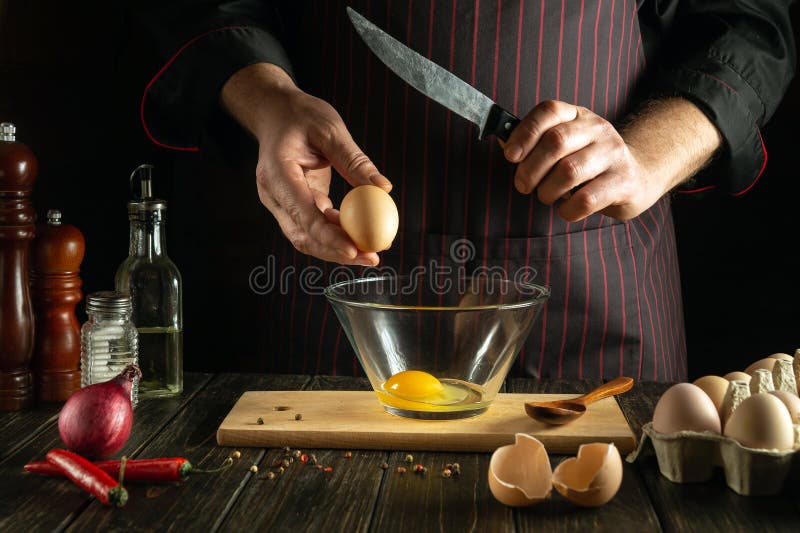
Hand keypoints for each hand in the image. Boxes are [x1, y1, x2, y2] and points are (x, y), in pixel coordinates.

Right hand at [222, 63, 391, 265]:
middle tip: (371, 258)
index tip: (353, 249)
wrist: (276, 113)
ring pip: (308, 237)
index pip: (302, 213)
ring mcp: (282, 203)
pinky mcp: (294, 205)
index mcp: (276, 174)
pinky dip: (337, 235)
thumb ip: (355, 160)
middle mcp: (274, 194)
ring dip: (338, 249)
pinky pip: (315, 227)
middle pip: (302, 235)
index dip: (327, 236)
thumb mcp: (330, 130)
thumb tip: (383, 189)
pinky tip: (361, 237)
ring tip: (371, 254)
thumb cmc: (301, 115)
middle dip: (336, 252)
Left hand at [503, 100, 662, 220]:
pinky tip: (565, 209)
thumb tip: (505, 146)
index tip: (510, 156)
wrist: (637, 177)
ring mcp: (613, 154)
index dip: (525, 132)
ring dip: (547, 191)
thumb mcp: (566, 145)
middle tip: (523, 185)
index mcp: (578, 116)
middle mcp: (597, 130)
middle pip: (555, 142)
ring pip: (569, 171)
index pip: (549, 111)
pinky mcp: (624, 182)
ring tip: (547, 196)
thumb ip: (536, 144)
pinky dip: (567, 209)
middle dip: (530, 169)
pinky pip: (587, 199)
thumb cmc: (589, 164)